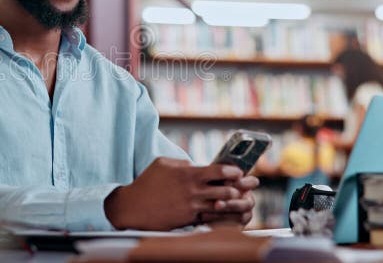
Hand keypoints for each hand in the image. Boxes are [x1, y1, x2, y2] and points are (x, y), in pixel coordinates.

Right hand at [103, 157, 246, 230]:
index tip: (239, 171)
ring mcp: (192, 207)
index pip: (220, 171)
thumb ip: (182, 162)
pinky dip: (223, 216)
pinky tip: (230, 213)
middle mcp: (193, 190)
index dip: (233, 171)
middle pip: (226, 190)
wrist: (134, 207)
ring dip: (235, 203)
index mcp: (188, 174)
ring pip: (222, 206)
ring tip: (243, 200)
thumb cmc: (147, 182)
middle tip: (248, 186)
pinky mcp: (189, 219)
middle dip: (241, 188)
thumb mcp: (162, 163)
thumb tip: (195, 164)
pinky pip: (212, 218)